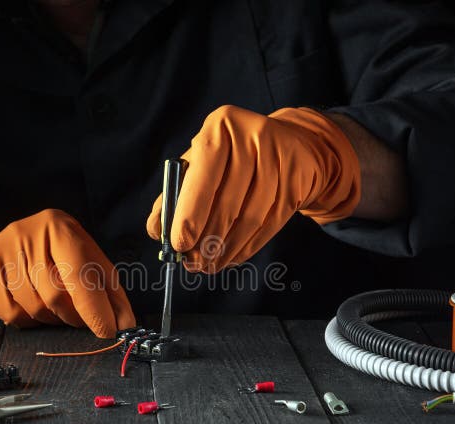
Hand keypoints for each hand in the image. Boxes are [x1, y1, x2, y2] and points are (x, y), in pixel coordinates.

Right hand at [0, 209, 134, 337]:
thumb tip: (126, 323)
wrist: (7, 247)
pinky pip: (13, 316)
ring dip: (53, 319)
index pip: (80, 273)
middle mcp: (26, 236)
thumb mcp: (87, 259)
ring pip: (35, 309)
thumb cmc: (57, 254)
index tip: (109, 331)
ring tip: (55, 307)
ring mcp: (0, 255)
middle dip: (75, 316)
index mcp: (58, 227)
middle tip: (82, 318)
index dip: (96, 308)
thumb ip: (109, 289)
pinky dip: (30, 321)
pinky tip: (32, 307)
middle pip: (56, 296)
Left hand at [146, 105, 360, 272]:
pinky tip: (232, 257)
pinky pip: (270, 224)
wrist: (294, 145)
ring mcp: (279, 158)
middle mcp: (252, 137)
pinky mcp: (297, 180)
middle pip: (228, 202)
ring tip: (210, 264)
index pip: (202, 175)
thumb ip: (174, 194)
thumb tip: (156, 231)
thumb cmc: (234, 156)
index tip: (179, 243)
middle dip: (207, 240)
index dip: (190, 213)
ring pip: (250, 218)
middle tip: (193, 263)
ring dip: (227, 249)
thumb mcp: (201, 163)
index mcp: (220, 128)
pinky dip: (248, 246)